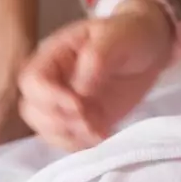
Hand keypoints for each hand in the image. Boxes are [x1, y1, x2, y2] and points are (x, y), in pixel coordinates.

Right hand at [18, 0, 173, 150]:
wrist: (149, 52)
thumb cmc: (130, 36)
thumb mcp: (116, 37)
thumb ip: (96, 59)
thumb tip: (80, 90)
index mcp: (53, 55)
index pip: (31, 81)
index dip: (49, 98)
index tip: (79, 104)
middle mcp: (52, 82)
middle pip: (31, 110)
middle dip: (58, 122)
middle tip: (90, 122)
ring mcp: (64, 105)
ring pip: (46, 130)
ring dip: (70, 137)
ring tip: (99, 131)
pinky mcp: (79, 122)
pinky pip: (67, 141)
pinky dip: (81, 145)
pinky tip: (102, 136)